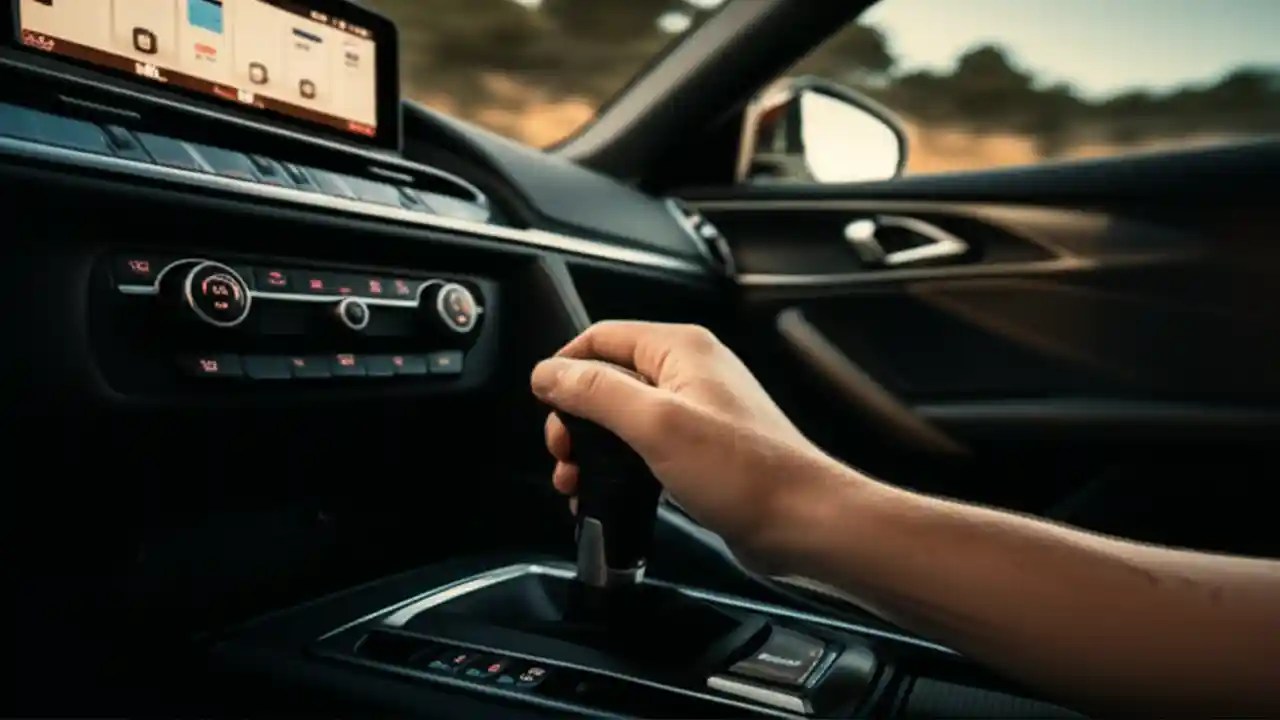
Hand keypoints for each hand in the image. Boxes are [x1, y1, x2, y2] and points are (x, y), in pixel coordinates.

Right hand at [531, 321, 854, 565]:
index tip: (545, 405)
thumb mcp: (656, 424)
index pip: (601, 337)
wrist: (802, 524)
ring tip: (576, 479)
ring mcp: (696, 414)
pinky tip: (605, 492)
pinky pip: (643, 448)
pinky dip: (618, 467)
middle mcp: (689, 374)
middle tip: (564, 452)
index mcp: (681, 350)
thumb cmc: (748, 474)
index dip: (565, 368)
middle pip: (607, 379)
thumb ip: (596, 392)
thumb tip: (549, 373)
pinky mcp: (700, 451)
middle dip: (575, 417)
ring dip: (592, 447)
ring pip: (622, 418)